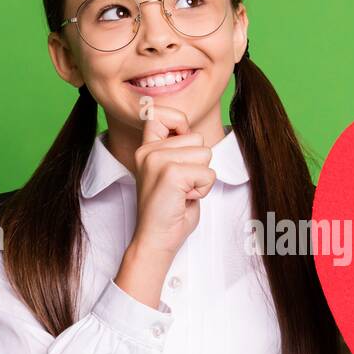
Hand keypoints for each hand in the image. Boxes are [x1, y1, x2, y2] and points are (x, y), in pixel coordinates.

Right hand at [129, 104, 216, 257]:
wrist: (155, 240)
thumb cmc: (169, 210)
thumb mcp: (171, 172)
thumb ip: (179, 151)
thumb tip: (196, 134)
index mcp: (146, 148)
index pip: (164, 113)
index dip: (181, 125)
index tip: (179, 151)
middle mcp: (148, 151)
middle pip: (197, 138)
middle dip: (198, 164)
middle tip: (180, 186)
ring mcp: (158, 160)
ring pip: (205, 154)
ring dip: (201, 178)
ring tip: (182, 193)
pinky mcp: (171, 174)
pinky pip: (207, 173)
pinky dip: (203, 190)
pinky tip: (184, 200)